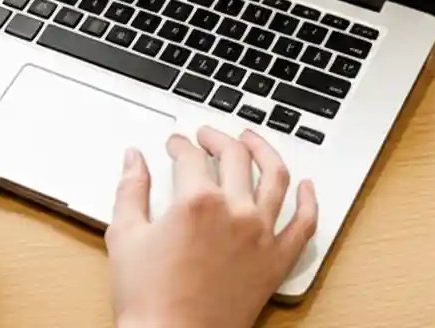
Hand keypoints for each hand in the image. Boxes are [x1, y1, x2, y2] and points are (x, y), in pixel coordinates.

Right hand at [106, 127, 317, 327]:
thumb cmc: (148, 298)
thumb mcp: (125, 235)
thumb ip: (131, 189)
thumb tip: (134, 159)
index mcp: (197, 202)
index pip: (191, 156)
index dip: (180, 144)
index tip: (176, 145)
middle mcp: (235, 212)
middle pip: (235, 156)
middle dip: (218, 138)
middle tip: (207, 136)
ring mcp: (261, 236)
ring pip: (276, 177)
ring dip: (265, 151)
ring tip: (253, 141)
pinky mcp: (276, 261)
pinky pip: (304, 224)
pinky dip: (309, 200)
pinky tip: (305, 186)